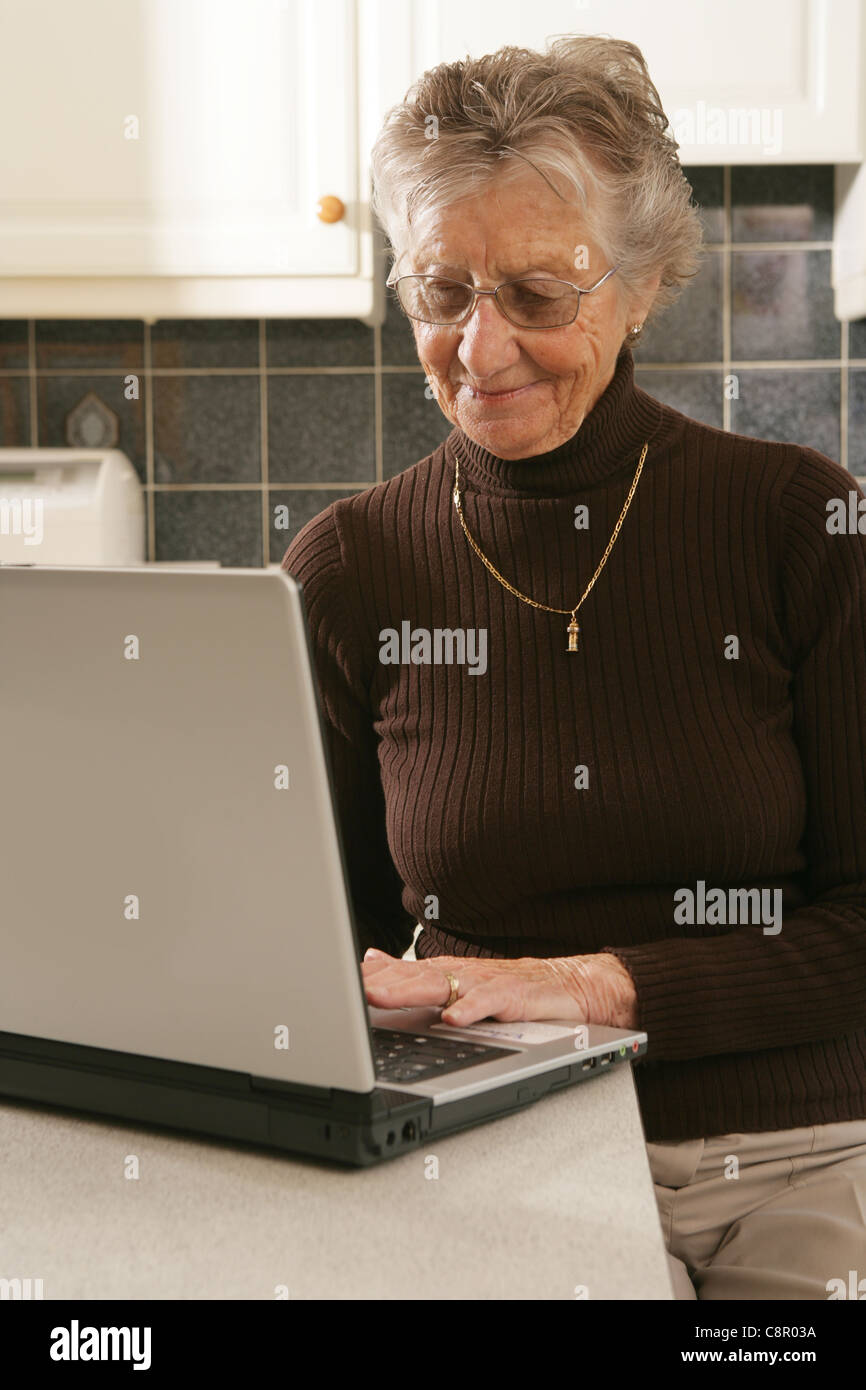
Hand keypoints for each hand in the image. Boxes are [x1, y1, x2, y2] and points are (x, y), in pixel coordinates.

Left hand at [361, 949, 637, 1029]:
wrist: (572, 986)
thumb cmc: (512, 987)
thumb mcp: (457, 980)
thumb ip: (412, 973)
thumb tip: (370, 959)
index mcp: (444, 972)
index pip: (397, 973)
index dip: (365, 978)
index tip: (331, 980)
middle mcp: (461, 974)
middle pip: (413, 977)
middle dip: (379, 983)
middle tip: (347, 990)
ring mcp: (487, 985)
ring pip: (443, 986)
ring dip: (409, 991)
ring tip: (380, 998)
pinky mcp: (514, 998)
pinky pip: (490, 1005)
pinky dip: (470, 1011)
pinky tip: (451, 1019)